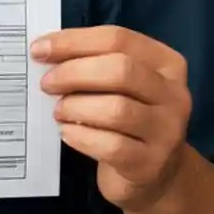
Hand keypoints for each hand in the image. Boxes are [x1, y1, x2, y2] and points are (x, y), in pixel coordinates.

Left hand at [33, 26, 192, 213]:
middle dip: (74, 73)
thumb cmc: (128, 118)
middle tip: (46, 83)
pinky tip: (68, 133)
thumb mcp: (120, 85)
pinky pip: (111, 145)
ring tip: (59, 111)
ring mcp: (167, 131)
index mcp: (167, 63)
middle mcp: (174, 94)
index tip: (39, 50)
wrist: (155, 174)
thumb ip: (93, 62)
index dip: (74, 41)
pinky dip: (81, 136)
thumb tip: (46, 50)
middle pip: (121, 70)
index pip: (118, 39)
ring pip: (116, 109)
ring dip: (76, 107)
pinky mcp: (151, 163)